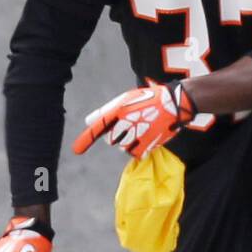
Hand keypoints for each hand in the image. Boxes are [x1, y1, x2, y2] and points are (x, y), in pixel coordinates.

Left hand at [71, 79, 194, 159]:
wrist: (174, 104)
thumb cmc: (148, 99)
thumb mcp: (126, 99)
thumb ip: (107, 111)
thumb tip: (88, 121)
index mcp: (119, 109)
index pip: (99, 126)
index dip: (87, 138)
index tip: (77, 150)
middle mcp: (126, 123)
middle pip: (109, 139)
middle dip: (115, 135)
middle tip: (129, 126)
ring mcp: (136, 136)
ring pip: (121, 147)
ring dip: (127, 141)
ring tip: (141, 128)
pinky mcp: (146, 145)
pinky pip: (134, 152)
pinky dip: (138, 147)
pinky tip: (146, 136)